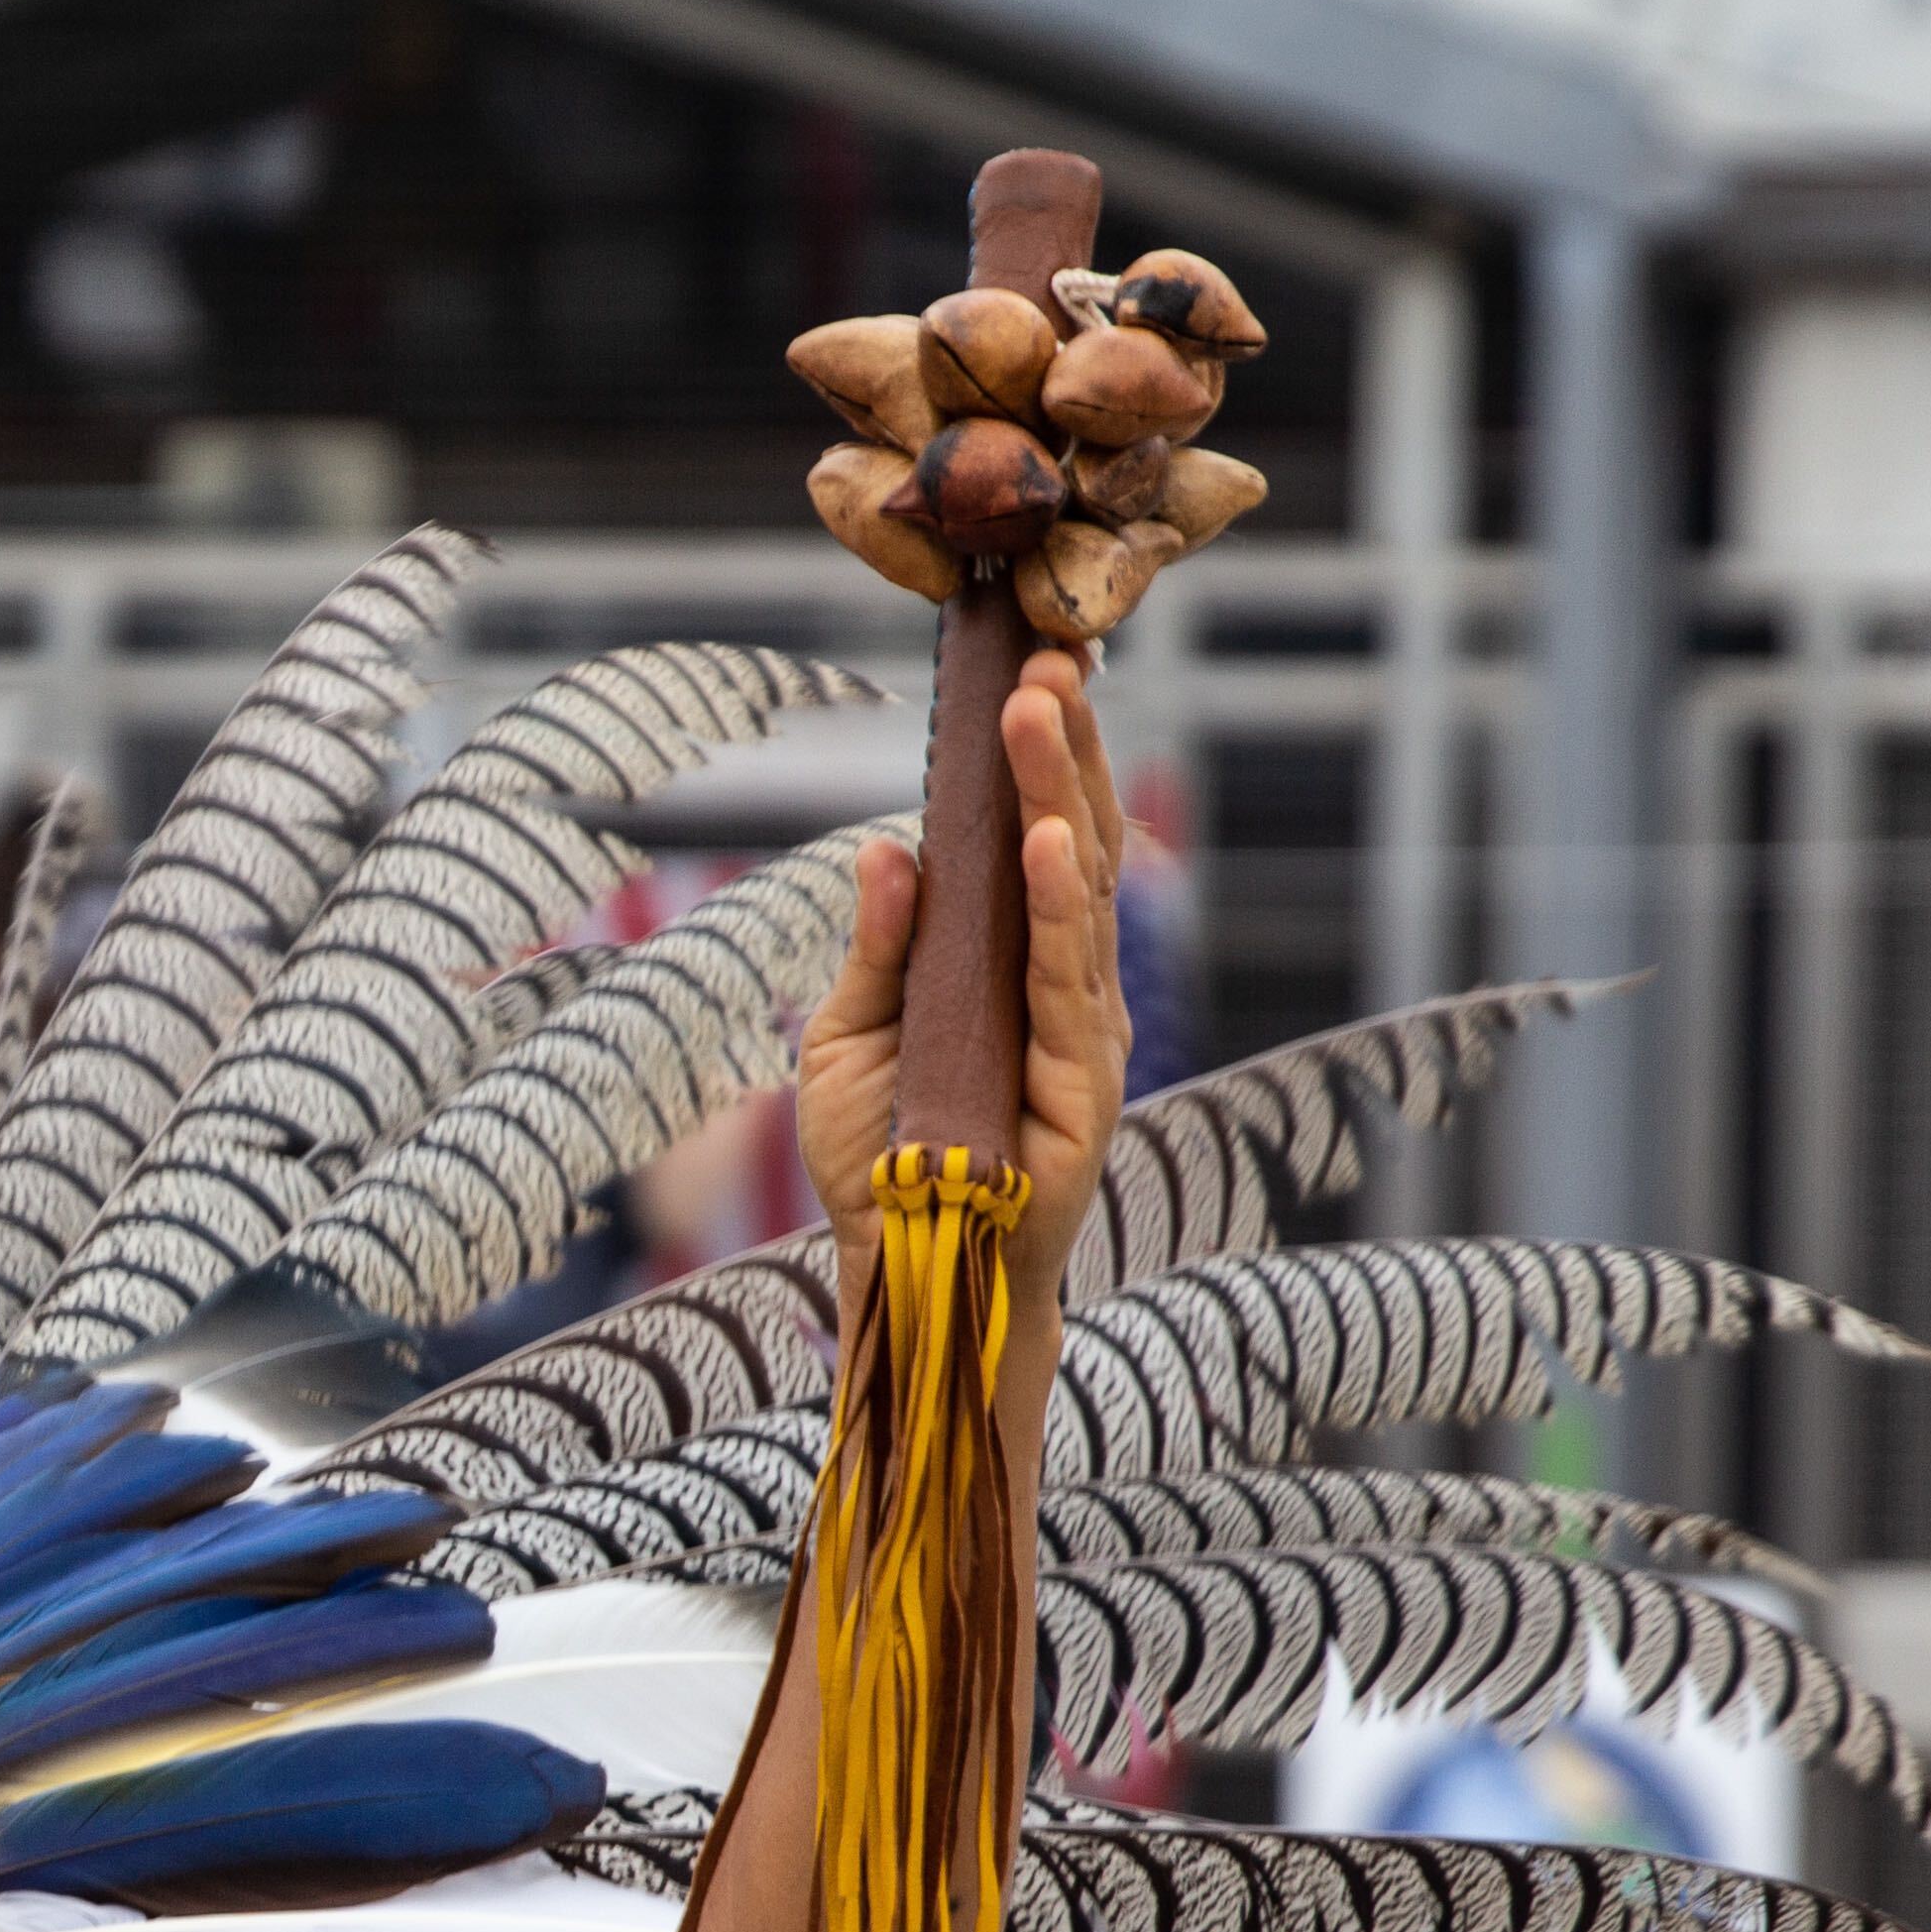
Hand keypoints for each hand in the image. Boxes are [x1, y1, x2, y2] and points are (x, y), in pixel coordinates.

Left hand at [791, 647, 1131, 1287]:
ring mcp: (1081, 1036)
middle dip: (1063, 751)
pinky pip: (1068, 983)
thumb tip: (892, 847)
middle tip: (1049, 660)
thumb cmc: (876, 1158)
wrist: (897, 1271)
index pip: (1038, 845)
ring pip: (1082, 894)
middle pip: (1074, 847)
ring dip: (1063, 797)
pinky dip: (1063, 909)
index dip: (1041, 762)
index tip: (1034, 671)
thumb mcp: (848, 1036)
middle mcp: (1062, 990)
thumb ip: (878, 948)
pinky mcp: (1082, 1088)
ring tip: (1046, 712)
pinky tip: (1053, 843)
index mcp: (1011, 968)